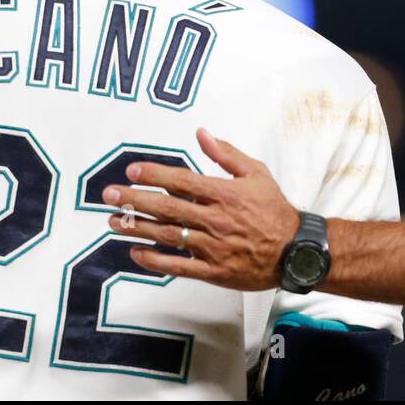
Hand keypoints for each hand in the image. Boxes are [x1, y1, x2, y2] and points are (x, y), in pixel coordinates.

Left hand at [103, 128, 300, 290]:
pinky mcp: (213, 270)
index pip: (182, 181)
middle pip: (167, 208)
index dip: (154, 175)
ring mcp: (212, 247)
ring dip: (137, 228)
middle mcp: (215, 219)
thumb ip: (226, 154)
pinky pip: (178, 266)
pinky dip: (154, 260)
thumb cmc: (274, 210)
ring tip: (113, 222)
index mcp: (224, 194)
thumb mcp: (256, 173)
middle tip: (109, 195)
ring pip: (167, 236)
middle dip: (134, 200)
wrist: (294, 250)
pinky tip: (135, 252)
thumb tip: (202, 134)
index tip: (131, 171)